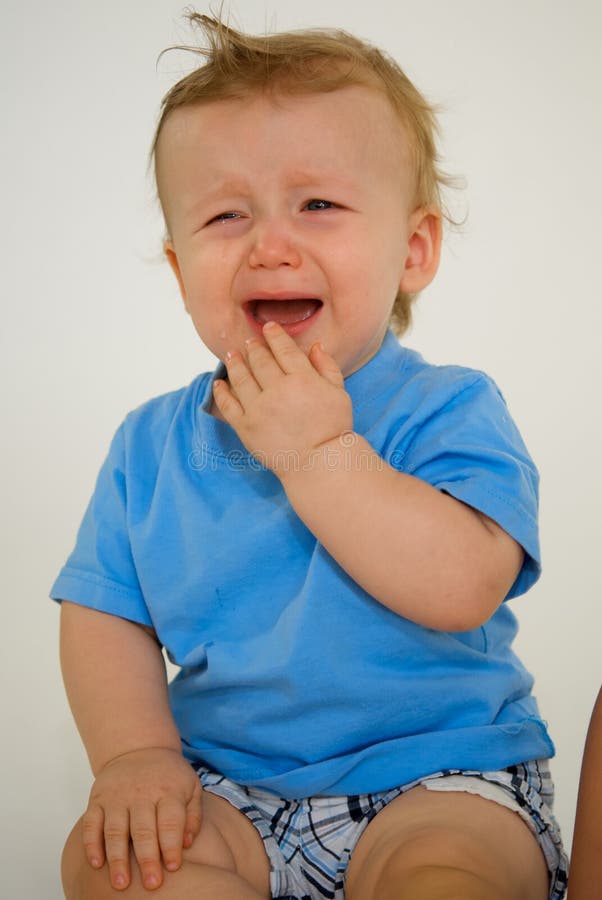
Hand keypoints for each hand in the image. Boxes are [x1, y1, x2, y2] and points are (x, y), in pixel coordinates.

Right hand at [82, 747, 202, 891]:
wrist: (138, 748)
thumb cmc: (168, 776)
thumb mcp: (190, 786)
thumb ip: (193, 815)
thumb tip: (187, 844)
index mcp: (168, 790)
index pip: (170, 821)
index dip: (171, 845)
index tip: (173, 868)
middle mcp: (141, 793)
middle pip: (143, 829)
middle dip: (147, 859)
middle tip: (151, 884)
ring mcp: (117, 796)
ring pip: (115, 830)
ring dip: (117, 858)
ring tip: (121, 883)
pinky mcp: (97, 799)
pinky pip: (91, 823)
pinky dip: (92, 844)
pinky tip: (97, 864)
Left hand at [212, 322, 352, 476]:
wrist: (319, 464)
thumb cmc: (333, 428)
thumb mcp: (339, 393)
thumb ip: (327, 366)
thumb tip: (316, 345)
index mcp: (303, 379)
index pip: (284, 348)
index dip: (274, 335)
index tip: (268, 328)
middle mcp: (278, 390)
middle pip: (260, 360)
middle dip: (253, 347)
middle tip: (249, 342)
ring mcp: (259, 409)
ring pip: (241, 377)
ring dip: (235, 363)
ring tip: (232, 355)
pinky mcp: (246, 427)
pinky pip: (228, 404)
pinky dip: (221, 391)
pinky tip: (219, 383)